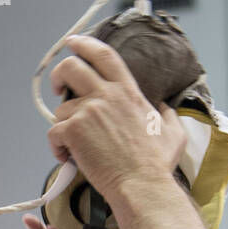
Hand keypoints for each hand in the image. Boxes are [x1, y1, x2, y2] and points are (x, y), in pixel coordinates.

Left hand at [47, 34, 187, 207]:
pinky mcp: (74, 131)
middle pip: (71, 67)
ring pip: (61, 109)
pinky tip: (68, 157)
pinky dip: (57, 147)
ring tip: (75, 145)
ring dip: (64, 126)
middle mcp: (107, 95)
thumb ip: (167, 114)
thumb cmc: (157, 164)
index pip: (104, 54)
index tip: (73, 43)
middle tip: (58, 88)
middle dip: (59, 74)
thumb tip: (165, 108)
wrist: (142, 186)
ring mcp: (88, 111)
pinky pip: (53, 133)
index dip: (85, 44)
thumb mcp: (174, 132)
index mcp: (128, 91)